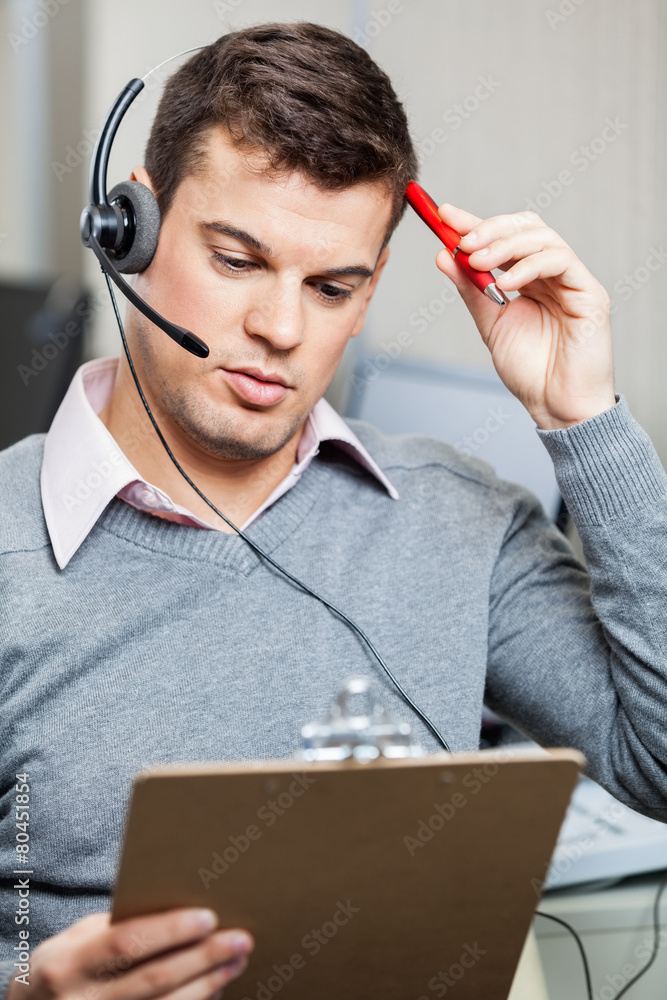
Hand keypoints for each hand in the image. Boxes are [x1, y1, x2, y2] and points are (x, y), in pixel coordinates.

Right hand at [6, 908, 252, 999]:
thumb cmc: (69, 961)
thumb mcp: (81, 938)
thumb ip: (121, 926)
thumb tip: (181, 907)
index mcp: (70, 965)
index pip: (128, 944)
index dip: (170, 931)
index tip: (210, 917)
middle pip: (155, 979)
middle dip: (203, 958)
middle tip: (241, 939)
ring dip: (208, 984)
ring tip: (236, 961)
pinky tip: (216, 988)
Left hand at [434, 204, 616, 428]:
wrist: (556, 407)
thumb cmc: (531, 371)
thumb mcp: (491, 325)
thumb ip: (471, 290)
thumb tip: (445, 254)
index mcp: (530, 279)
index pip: (504, 238)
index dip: (475, 222)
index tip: (444, 214)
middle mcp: (552, 274)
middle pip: (526, 227)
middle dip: (491, 228)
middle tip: (462, 240)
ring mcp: (573, 281)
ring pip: (543, 238)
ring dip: (505, 245)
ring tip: (478, 262)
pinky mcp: (589, 293)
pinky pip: (560, 261)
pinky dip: (529, 266)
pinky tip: (505, 283)